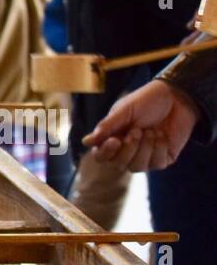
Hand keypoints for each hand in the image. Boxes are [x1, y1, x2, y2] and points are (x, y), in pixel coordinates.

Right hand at [83, 80, 198, 171]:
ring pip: (137, 167)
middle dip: (129, 149)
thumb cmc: (147, 101)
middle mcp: (125, 151)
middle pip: (118, 165)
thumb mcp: (125, 110)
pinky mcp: (161, 159)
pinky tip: (162, 135)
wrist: (178, 97)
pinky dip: (160, 148)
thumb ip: (106, 126)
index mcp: (112, 138)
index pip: (101, 156)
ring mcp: (144, 157)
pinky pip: (156, 164)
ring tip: (152, 131)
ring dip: (145, 148)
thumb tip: (86, 142)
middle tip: (138, 130)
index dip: (105, 152)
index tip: (115, 140)